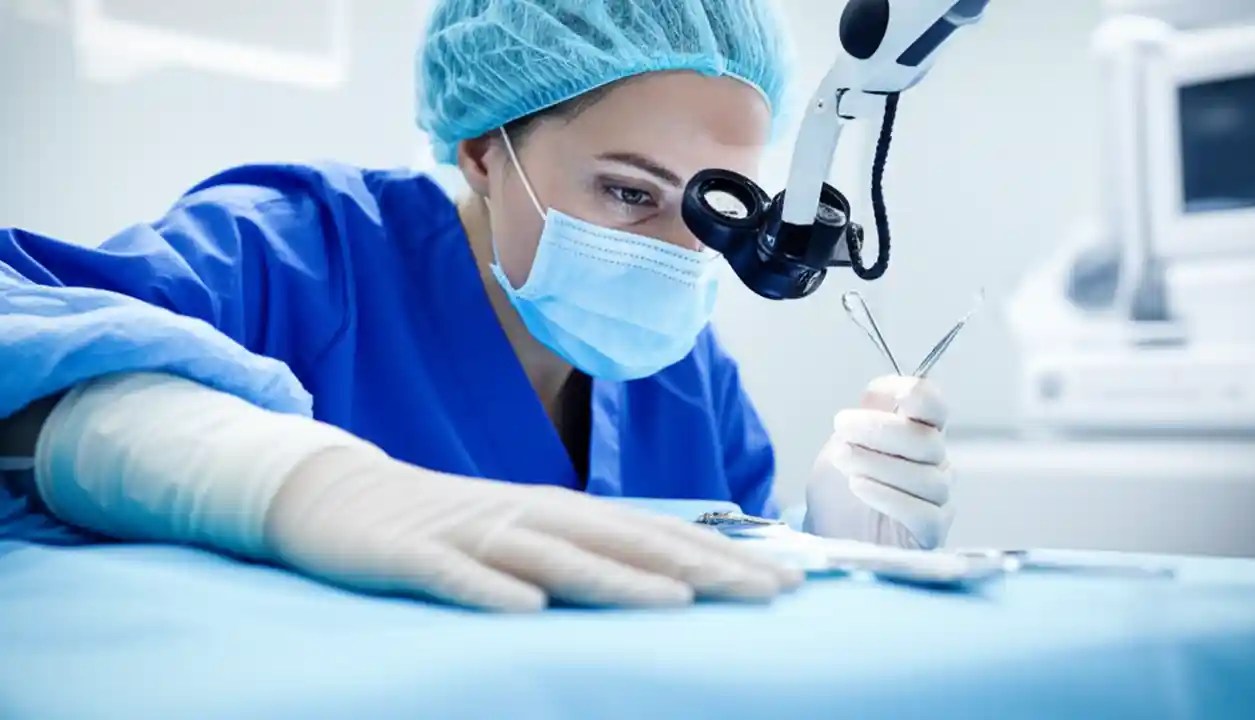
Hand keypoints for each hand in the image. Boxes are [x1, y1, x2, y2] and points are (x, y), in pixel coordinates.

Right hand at [264, 446, 802, 611]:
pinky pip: (456, 577)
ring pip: (552, 556)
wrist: (341, 496)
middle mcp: (529, 516)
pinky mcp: (415, 556)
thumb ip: (586, 551)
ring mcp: (473, 533)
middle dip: (698, 566)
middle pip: (624, 540)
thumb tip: (665, 579)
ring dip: (614, 579)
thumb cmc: (447, 522)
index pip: (655, 533)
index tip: (787, 580)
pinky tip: (527, 612)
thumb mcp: (525, 533)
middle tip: (768, 592)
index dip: (722, 555)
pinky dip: (491, 591)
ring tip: (675, 603)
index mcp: (560, 512)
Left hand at [803, 376, 953, 548]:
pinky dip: (887, 496)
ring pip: (925, 477)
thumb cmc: (840, 486)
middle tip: (842, 428)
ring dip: (877, 464)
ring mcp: (937, 497)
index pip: (933, 405)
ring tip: (842, 461)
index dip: (916, 394)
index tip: (884, 396)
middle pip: (926, 439)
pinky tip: (859, 486)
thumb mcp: (844, 442)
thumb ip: (868, 415)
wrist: (829, 532)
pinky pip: (922, 513)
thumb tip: (884, 391)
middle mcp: (934, 461)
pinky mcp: (931, 531)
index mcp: (916, 430)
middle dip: (879, 430)